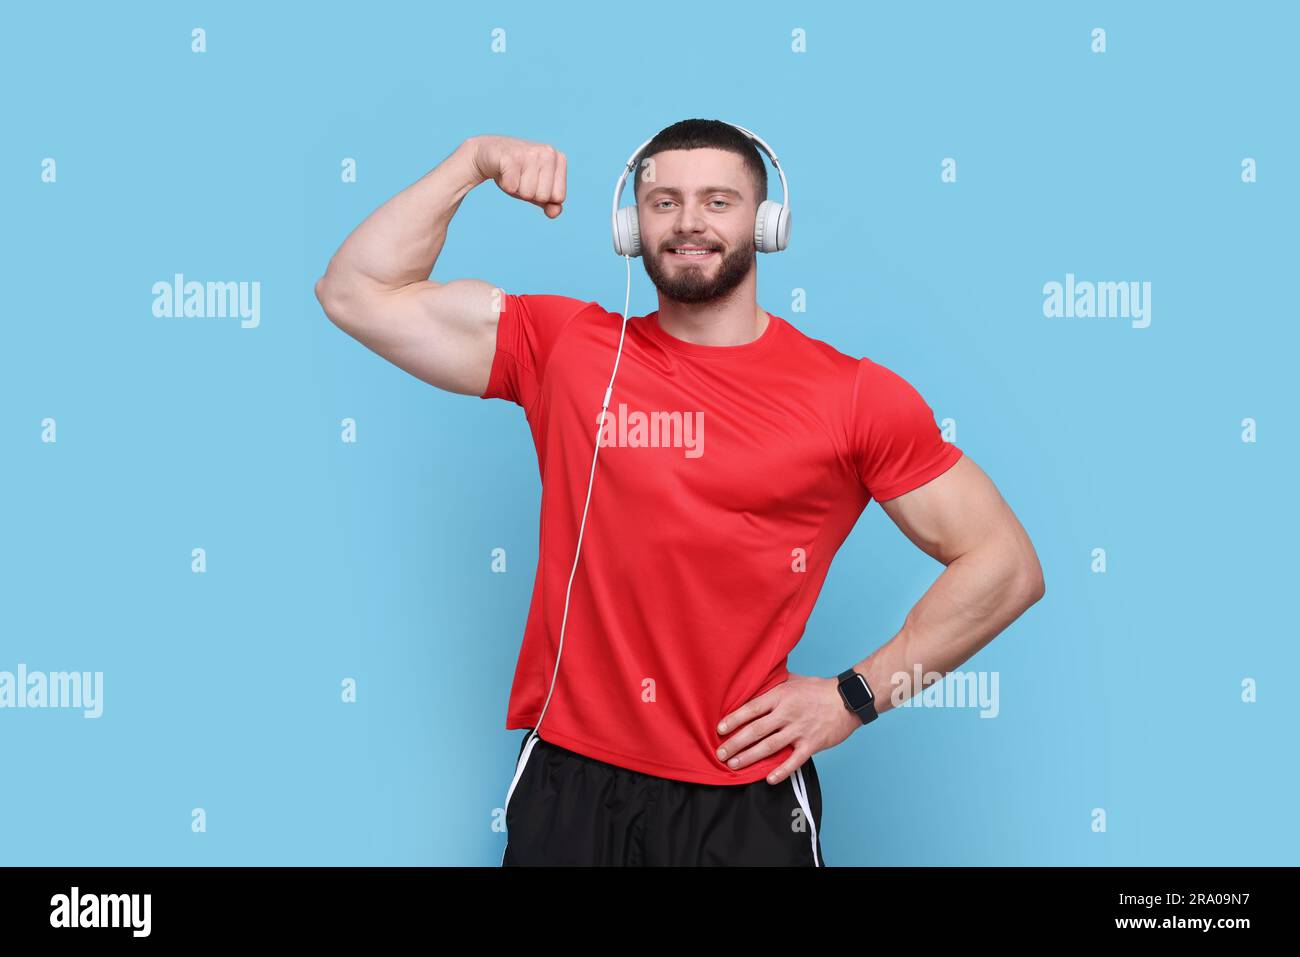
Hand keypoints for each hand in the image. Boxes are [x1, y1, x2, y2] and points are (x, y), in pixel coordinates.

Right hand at [468, 135, 566, 217]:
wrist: (489, 153)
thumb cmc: (517, 173)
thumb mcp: (537, 189)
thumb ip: (550, 203)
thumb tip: (555, 213)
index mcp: (559, 159)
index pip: (559, 197)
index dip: (542, 196)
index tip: (533, 181)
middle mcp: (548, 153)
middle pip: (543, 196)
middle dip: (528, 193)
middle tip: (520, 177)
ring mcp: (530, 153)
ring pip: (528, 193)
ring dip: (516, 189)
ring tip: (512, 174)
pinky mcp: (512, 156)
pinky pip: (512, 187)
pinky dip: (506, 185)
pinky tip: (503, 171)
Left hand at [715, 674, 862, 784]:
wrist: (847, 700)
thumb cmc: (818, 689)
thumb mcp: (792, 680)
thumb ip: (772, 683)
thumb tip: (753, 682)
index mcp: (780, 696)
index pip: (752, 709)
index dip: (734, 719)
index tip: (719, 729)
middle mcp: (787, 713)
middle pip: (756, 730)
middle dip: (735, 743)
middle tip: (720, 754)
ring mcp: (799, 730)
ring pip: (770, 746)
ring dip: (750, 757)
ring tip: (734, 765)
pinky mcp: (811, 744)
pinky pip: (794, 761)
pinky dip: (782, 771)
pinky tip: (769, 779)